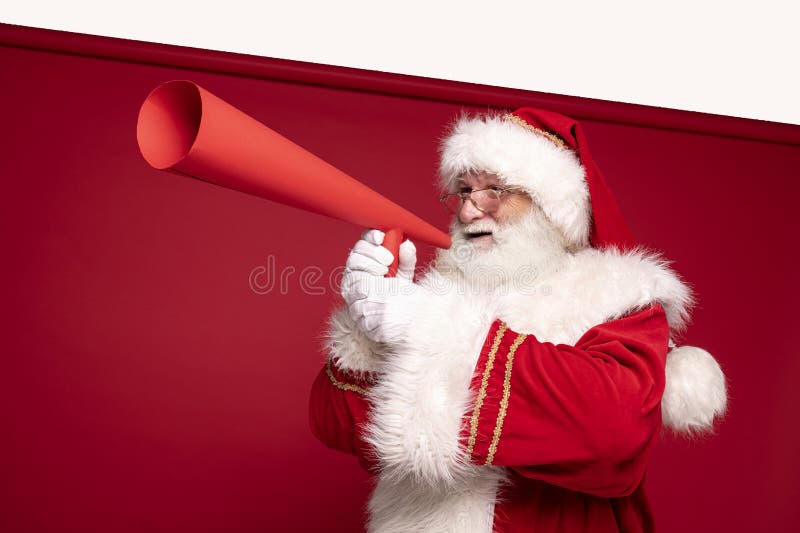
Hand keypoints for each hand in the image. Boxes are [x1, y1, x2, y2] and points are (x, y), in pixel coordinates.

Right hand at [341, 229, 419, 343]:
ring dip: (369, 266)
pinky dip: (364, 284)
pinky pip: (351, 289)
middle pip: (355, 253)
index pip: (364, 242)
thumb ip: (407, 260)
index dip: (370, 237)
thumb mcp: (406, 275)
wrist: (398, 321)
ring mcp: (351, 285)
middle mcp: (356, 269)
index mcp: (368, 258)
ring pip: (352, 268)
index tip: (381, 237)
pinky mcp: (351, 300)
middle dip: (372, 252)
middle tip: (388, 259)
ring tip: (384, 273)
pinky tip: (376, 285)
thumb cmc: (399, 295)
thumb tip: (406, 245)